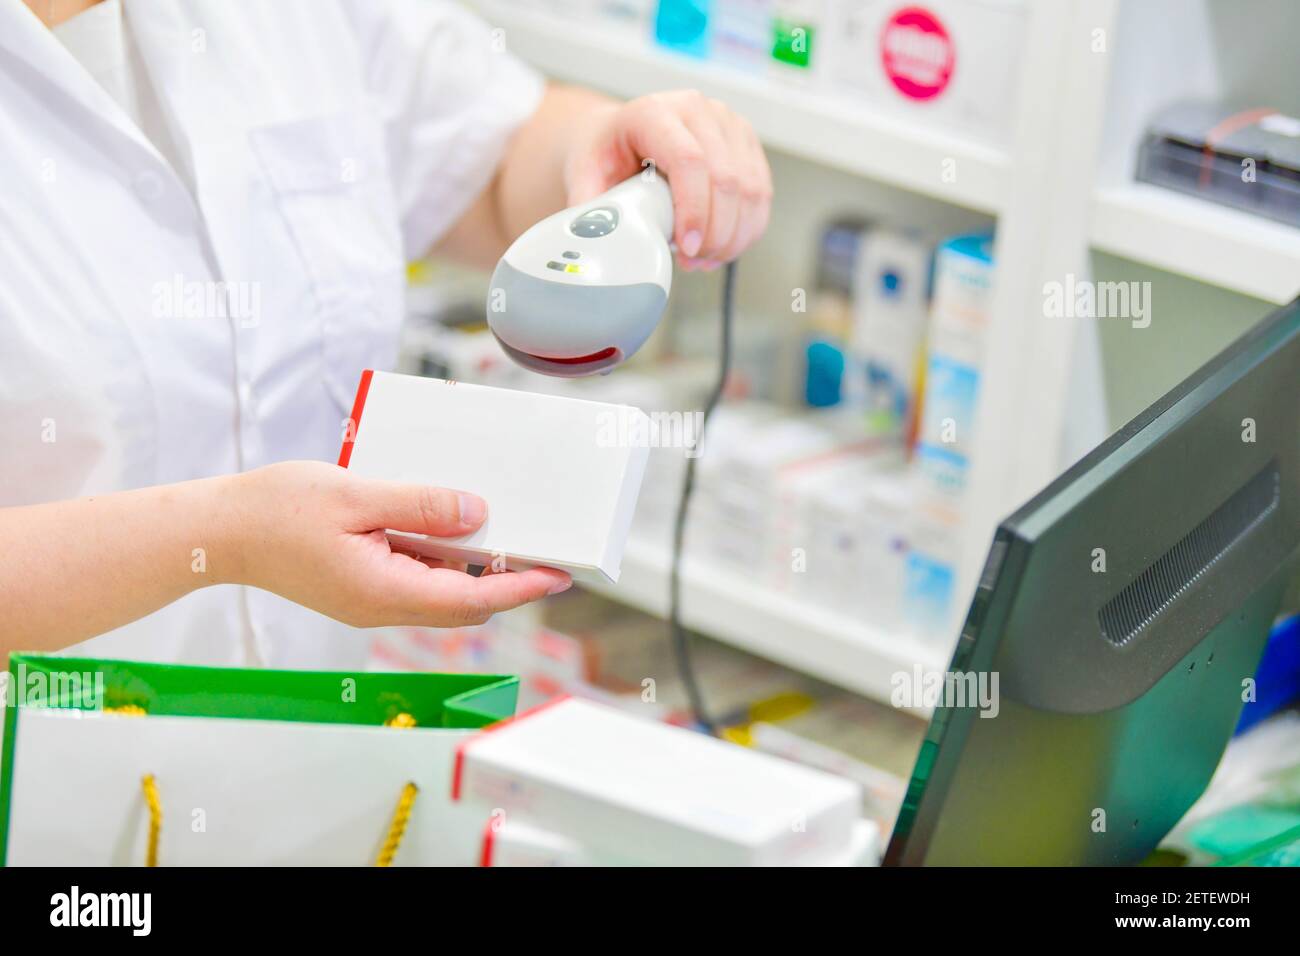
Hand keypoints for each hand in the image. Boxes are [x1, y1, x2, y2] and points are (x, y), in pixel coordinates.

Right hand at [225, 461, 570, 627]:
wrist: (217, 531)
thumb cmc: (277, 509)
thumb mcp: (356, 496)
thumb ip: (421, 506)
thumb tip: (478, 514)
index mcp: (382, 591)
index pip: (470, 599)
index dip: (520, 587)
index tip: (559, 576)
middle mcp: (380, 606)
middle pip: (461, 601)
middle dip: (508, 579)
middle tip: (547, 551)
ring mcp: (369, 599)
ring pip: (438, 590)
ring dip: (474, 566)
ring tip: (510, 531)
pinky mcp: (359, 586)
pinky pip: (414, 576)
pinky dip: (441, 556)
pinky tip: (452, 526)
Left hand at [563, 90, 772, 270]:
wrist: (620, 137)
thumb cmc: (604, 156)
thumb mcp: (584, 179)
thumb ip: (590, 212)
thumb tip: (598, 248)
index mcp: (654, 112)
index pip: (689, 160)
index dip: (694, 209)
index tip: (686, 247)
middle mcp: (698, 110)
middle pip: (727, 179)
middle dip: (715, 234)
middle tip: (691, 261)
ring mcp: (728, 124)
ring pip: (751, 190)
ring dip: (732, 237)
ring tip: (702, 258)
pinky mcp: (746, 144)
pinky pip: (761, 195)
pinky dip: (746, 231)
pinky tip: (721, 248)